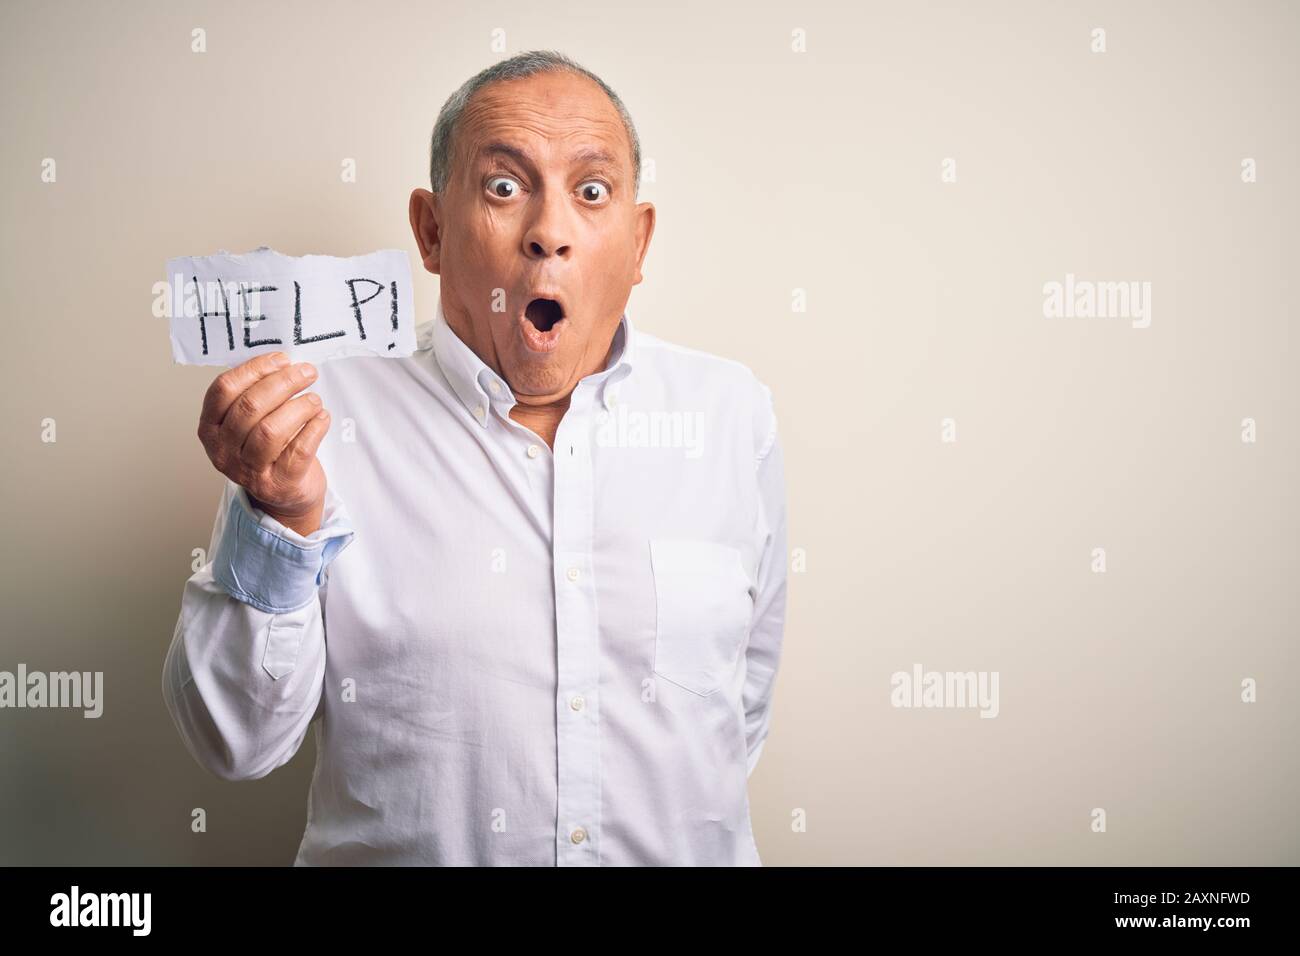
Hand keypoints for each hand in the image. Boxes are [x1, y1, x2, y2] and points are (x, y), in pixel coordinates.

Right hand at [197, 351, 330, 535]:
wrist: (284, 495)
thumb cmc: (270, 451)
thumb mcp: (250, 423)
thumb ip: (256, 395)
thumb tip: (283, 362)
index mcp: (210, 428)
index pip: (224, 389)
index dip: (254, 369)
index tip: (281, 359)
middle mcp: (223, 450)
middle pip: (250, 406)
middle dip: (283, 383)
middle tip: (307, 373)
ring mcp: (247, 471)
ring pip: (271, 430)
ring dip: (298, 407)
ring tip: (315, 399)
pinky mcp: (277, 484)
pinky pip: (297, 451)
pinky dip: (314, 429)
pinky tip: (322, 418)